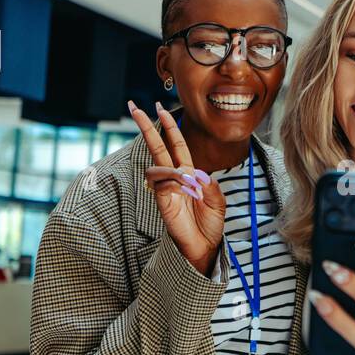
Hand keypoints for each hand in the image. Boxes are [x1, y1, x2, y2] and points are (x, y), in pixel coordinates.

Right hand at [128, 100, 225, 274]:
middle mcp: (174, 178)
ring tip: (191, 184)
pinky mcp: (162, 202)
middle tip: (135, 107)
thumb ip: (211, 186)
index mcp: (189, 174)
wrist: (204, 246)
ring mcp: (166, 190)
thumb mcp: (218, 201)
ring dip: (173, 170)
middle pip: (157, 148)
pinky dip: (174, 183)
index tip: (162, 109)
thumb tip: (197, 174)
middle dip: (147, 127)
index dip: (170, 127)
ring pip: (157, 167)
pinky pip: (161, 184)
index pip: (176, 145)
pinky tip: (187, 191)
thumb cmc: (210, 224)